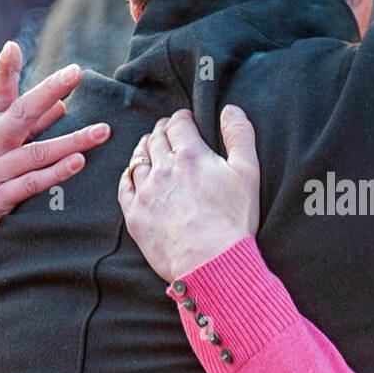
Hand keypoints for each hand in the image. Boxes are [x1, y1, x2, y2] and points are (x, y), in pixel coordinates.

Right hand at [0, 42, 110, 272]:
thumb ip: (24, 135)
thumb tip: (60, 106)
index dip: (4, 73)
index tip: (13, 46)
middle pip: (19, 115)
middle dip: (49, 91)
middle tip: (76, 72)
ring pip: (35, 152)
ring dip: (73, 140)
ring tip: (103, 130)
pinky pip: (31, 184)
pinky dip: (57, 173)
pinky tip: (79, 162)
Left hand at [118, 105, 260, 281]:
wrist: (212, 262)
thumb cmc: (234, 220)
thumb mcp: (248, 172)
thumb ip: (240, 135)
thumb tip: (230, 109)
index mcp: (191, 155)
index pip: (179, 125)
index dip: (182, 118)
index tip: (185, 119)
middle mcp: (163, 169)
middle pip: (156, 139)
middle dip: (162, 130)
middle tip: (167, 130)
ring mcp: (146, 193)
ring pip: (138, 160)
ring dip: (144, 149)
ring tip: (150, 147)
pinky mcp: (136, 216)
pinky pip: (125, 187)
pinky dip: (128, 175)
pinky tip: (133, 174)